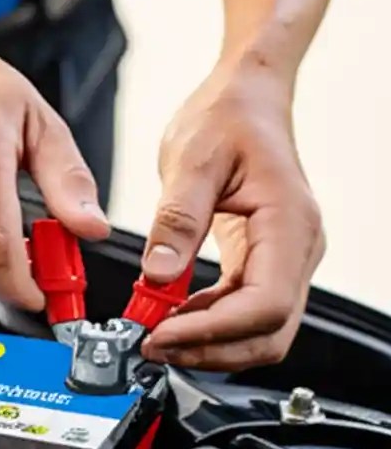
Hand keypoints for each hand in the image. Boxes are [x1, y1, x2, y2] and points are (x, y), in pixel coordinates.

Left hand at [139, 63, 324, 369]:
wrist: (244, 98)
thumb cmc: (227, 118)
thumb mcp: (190, 162)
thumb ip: (176, 220)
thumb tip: (157, 275)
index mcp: (289, 223)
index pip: (264, 305)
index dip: (212, 331)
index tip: (162, 335)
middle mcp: (297, 248)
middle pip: (268, 332)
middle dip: (210, 350)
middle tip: (152, 347)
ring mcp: (284, 258)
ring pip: (259, 330)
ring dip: (209, 343)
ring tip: (154, 335)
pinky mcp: (263, 261)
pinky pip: (243, 309)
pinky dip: (208, 323)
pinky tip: (169, 316)